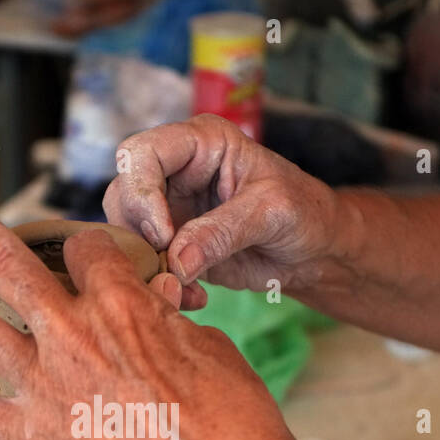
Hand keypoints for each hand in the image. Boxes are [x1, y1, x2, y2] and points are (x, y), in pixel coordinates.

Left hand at [0, 162, 347, 439]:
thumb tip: (155, 307)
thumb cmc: (236, 420)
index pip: (85, 251)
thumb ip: (166, 321)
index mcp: (121, 304)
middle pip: (5, 259)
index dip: (88, 249)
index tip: (89, 259)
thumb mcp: (209, 347)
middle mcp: (72, 335)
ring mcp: (47, 389)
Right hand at [103, 113, 344, 308]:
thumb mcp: (272, 212)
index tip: (165, 233)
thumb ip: (223, 231)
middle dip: (139, 234)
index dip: (141, 192)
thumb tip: (176, 260)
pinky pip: (147, 266)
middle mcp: (176, 173)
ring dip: (148, 266)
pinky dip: (163, 286)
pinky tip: (195, 297)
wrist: (316, 251)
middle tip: (171, 265)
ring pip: (127, 234)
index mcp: (200, 143)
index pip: (141, 153)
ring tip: (187, 288)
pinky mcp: (173, 247)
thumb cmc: (305, 212)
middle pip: (123, 194)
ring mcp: (171, 211)